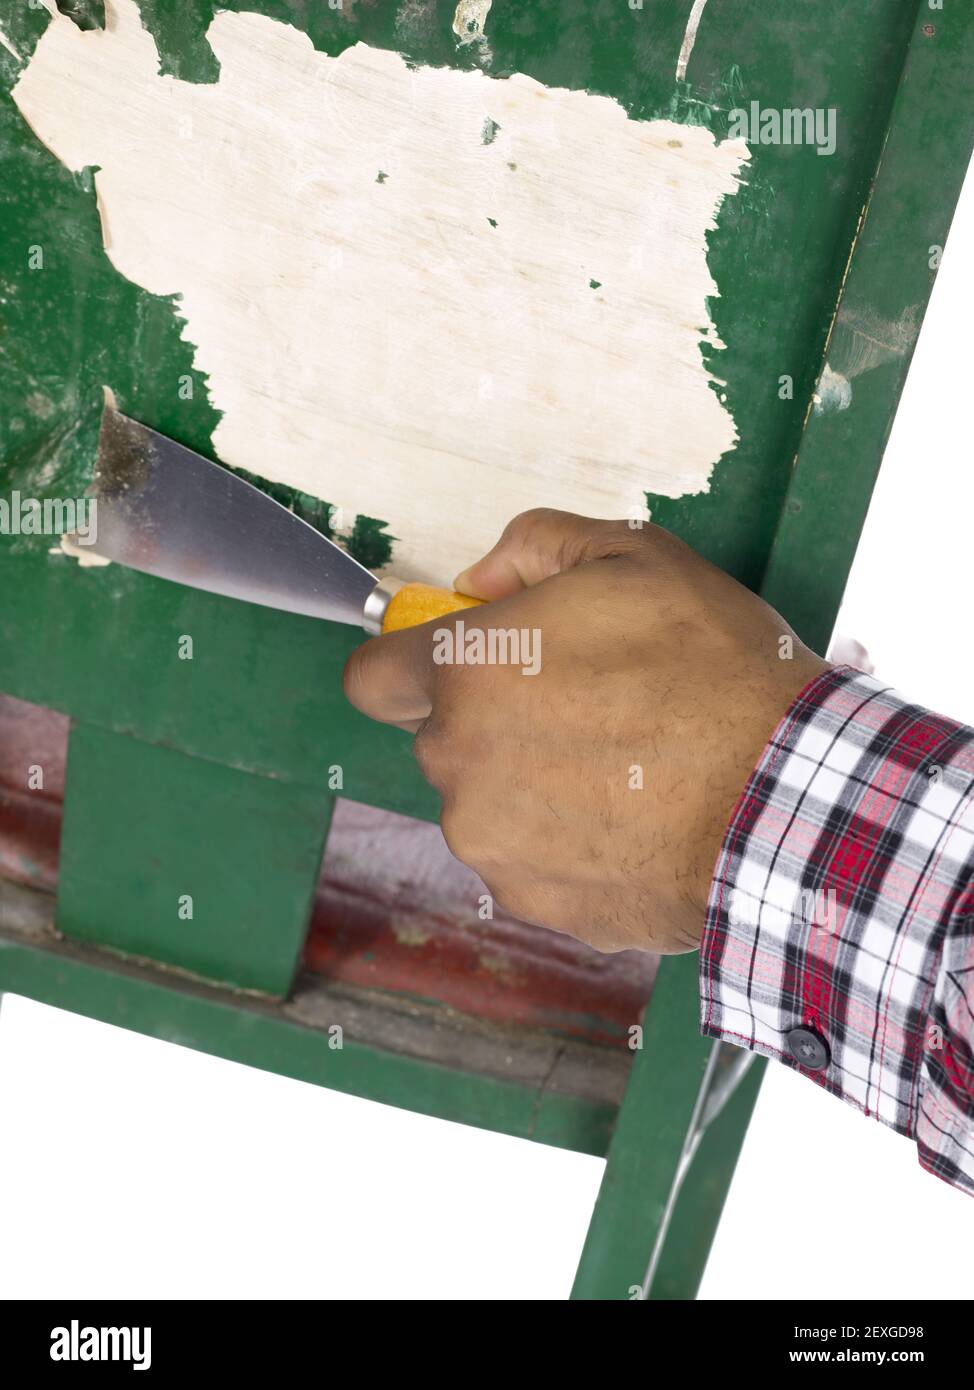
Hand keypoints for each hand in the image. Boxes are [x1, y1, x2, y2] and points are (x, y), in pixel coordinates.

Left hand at [343, 510, 828, 953]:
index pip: (372, 677)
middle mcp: (458, 763)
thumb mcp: (636, 558)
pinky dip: (567, 847)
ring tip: (623, 773)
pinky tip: (633, 824)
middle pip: (443, 741)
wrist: (783, 802)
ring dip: (530, 788)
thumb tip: (476, 580)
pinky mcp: (534, 902)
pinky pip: (531, 864)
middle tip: (584, 711)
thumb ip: (535, 547)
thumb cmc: (714, 672)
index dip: (408, 666)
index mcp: (467, 673)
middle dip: (494, 724)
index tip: (452, 668)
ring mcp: (492, 843)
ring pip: (486, 806)